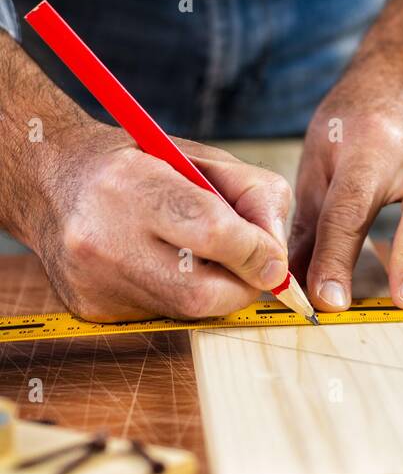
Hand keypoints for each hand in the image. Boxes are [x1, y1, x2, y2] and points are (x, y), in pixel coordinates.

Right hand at [28, 119, 292, 322]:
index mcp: (130, 185)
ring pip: (185, 311)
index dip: (254, 251)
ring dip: (214, 292)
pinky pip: (160, 316)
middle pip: (200, 291)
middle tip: (251, 268)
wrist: (54, 180)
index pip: (211, 231)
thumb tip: (277, 257)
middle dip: (242, 287)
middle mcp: (103, 238)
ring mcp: (93, 281)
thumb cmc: (140, 163)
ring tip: (202, 257)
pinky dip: (180, 297)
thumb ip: (252, 196)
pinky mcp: (91, 310)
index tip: (274, 259)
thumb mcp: (200, 157)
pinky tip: (165, 266)